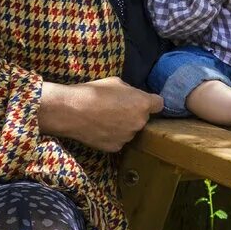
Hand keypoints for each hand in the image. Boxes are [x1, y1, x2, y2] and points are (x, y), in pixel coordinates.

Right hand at [39, 77, 163, 151]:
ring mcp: (128, 137)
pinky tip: (100, 129)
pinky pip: (119, 140)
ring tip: (105, 119)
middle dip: (134, 114)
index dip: (151, 102)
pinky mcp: (116, 147)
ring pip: (131, 130)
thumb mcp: (116, 82)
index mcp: (143, 104)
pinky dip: (112, 136)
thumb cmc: (93, 92)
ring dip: (123, 126)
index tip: (142, 101)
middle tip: (117, 109)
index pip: (159, 104)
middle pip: (143, 118)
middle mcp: (139, 122)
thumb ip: (130, 92)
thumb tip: (132, 97)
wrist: (71, 111)